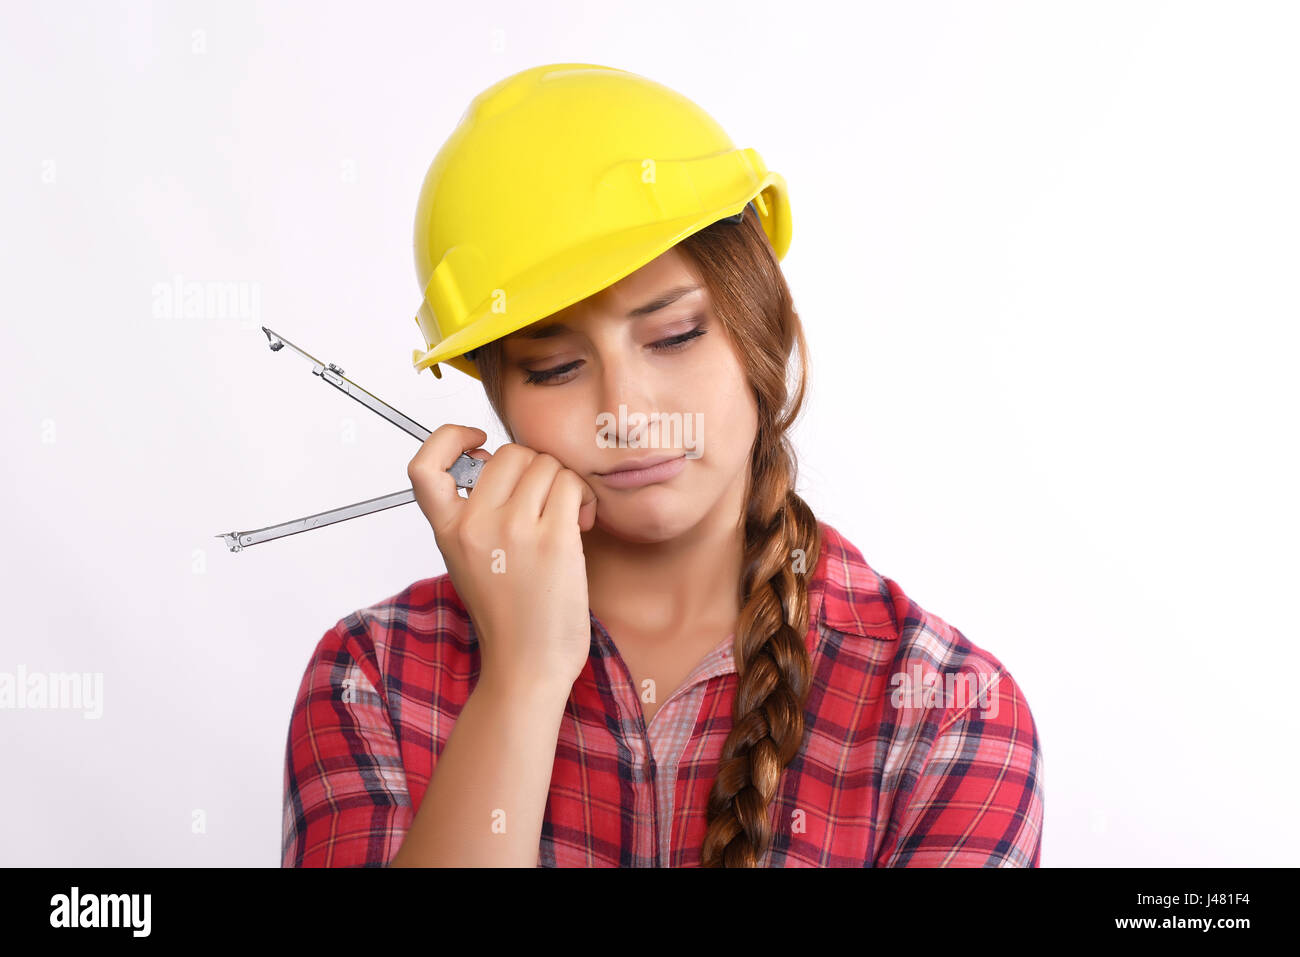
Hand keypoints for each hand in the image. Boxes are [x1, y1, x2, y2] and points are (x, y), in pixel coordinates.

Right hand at [407, 425, 597, 693]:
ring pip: (546, 464)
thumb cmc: (508, 616)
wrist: (527, 666)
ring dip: (564, 483)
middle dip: (535, 468)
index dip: (449, 439)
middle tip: (546, 501)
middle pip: (511, 453)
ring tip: (567, 516)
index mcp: (448, 531)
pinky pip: (572, 484)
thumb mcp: (470, 560)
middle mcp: (476, 525)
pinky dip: (584, 496)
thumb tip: (499, 460)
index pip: (424, 466)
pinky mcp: (554, 539)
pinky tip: (583, 522)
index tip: (477, 442)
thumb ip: (475, 513)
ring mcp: (515, 530)